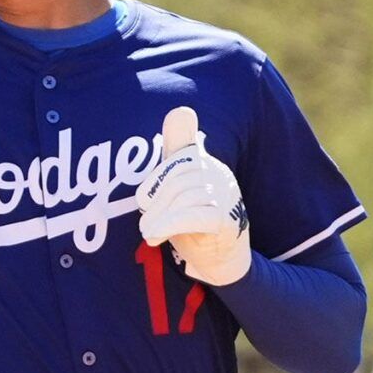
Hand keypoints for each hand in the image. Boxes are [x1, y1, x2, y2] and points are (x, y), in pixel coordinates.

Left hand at [135, 106, 250, 285]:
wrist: (221, 261)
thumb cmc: (194, 222)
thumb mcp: (178, 188)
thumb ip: (173, 155)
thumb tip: (182, 110)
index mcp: (206, 164)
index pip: (181, 152)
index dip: (163, 167)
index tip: (148, 197)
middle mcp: (220, 175)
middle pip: (177, 178)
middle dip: (155, 201)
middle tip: (144, 221)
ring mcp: (228, 197)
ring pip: (184, 198)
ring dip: (158, 217)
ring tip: (148, 233)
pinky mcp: (229, 221)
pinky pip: (193, 216)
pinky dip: (169, 225)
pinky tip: (154, 237)